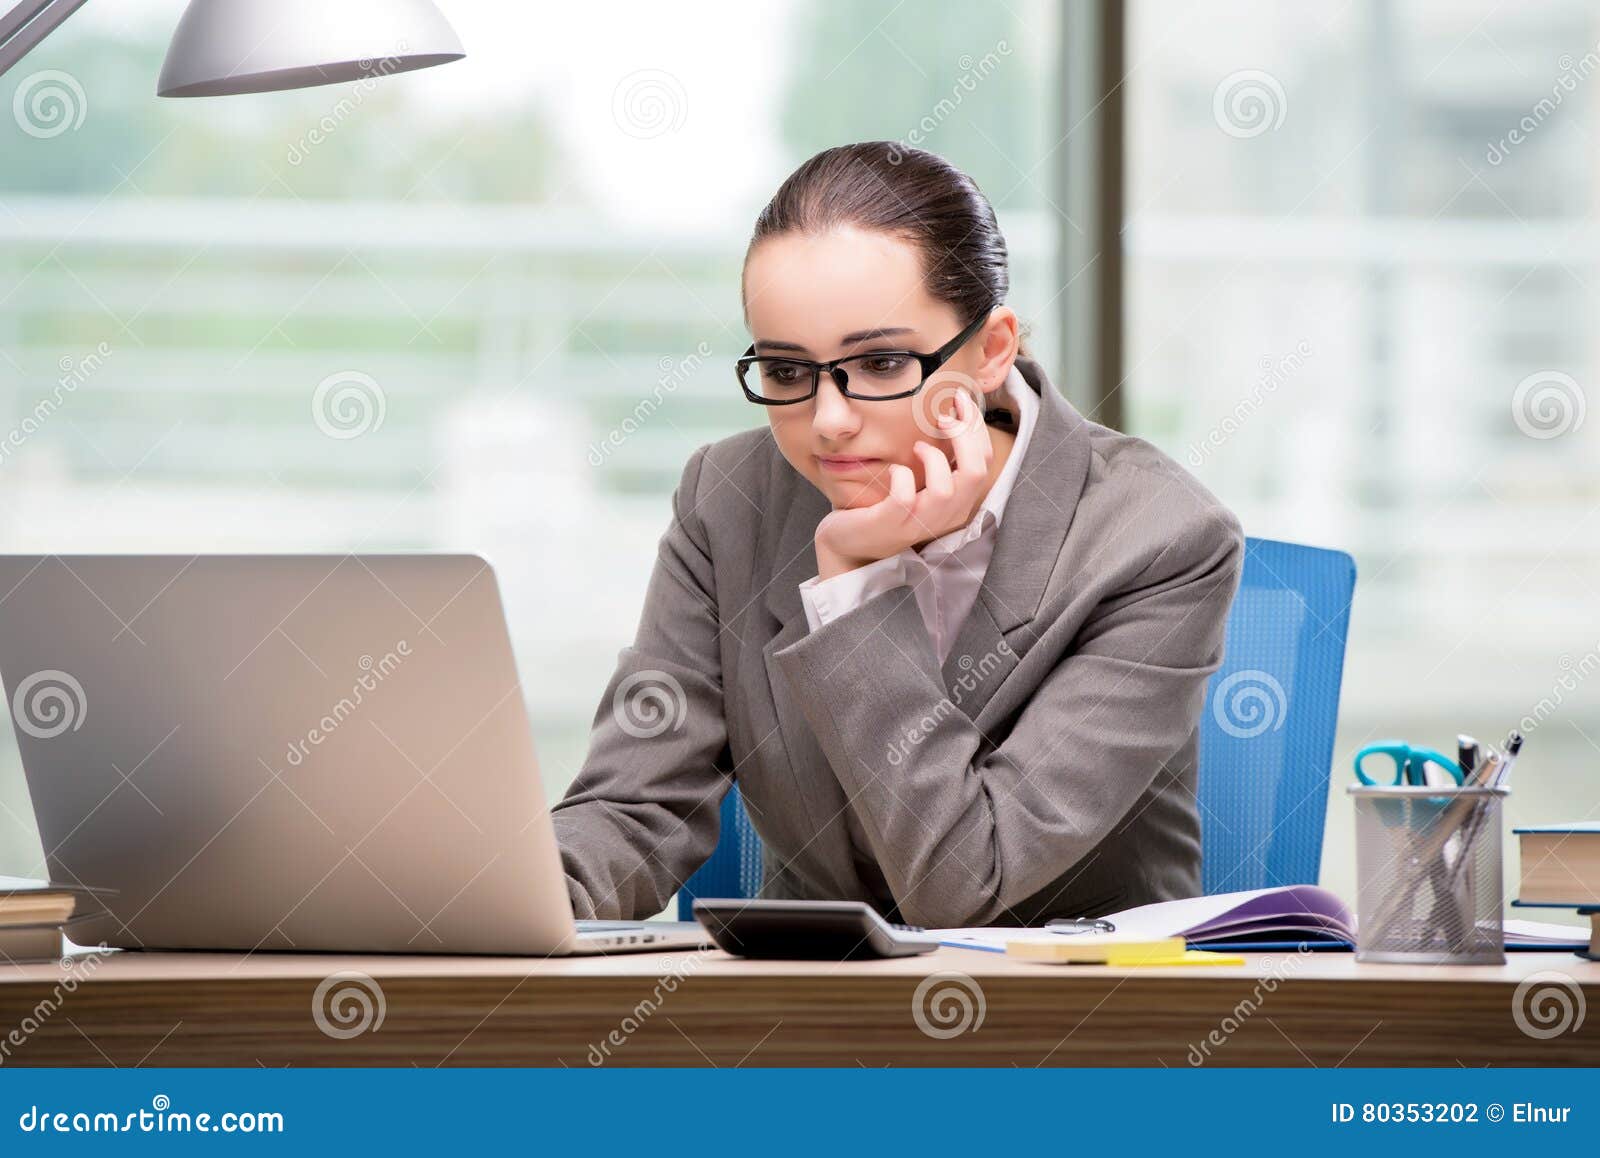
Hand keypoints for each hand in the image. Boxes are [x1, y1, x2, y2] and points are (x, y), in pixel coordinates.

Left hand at [814, 388, 995, 579]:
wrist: (850, 544)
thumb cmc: (887, 506)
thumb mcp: (921, 484)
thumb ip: (940, 460)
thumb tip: (952, 413)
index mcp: (958, 503)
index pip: (984, 463)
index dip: (976, 427)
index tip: (959, 400)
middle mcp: (945, 516)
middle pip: (975, 471)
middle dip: (964, 433)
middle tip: (944, 413)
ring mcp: (918, 523)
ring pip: (946, 489)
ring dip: (934, 457)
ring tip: (917, 446)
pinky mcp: (891, 524)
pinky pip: (904, 496)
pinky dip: (901, 475)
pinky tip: (894, 469)